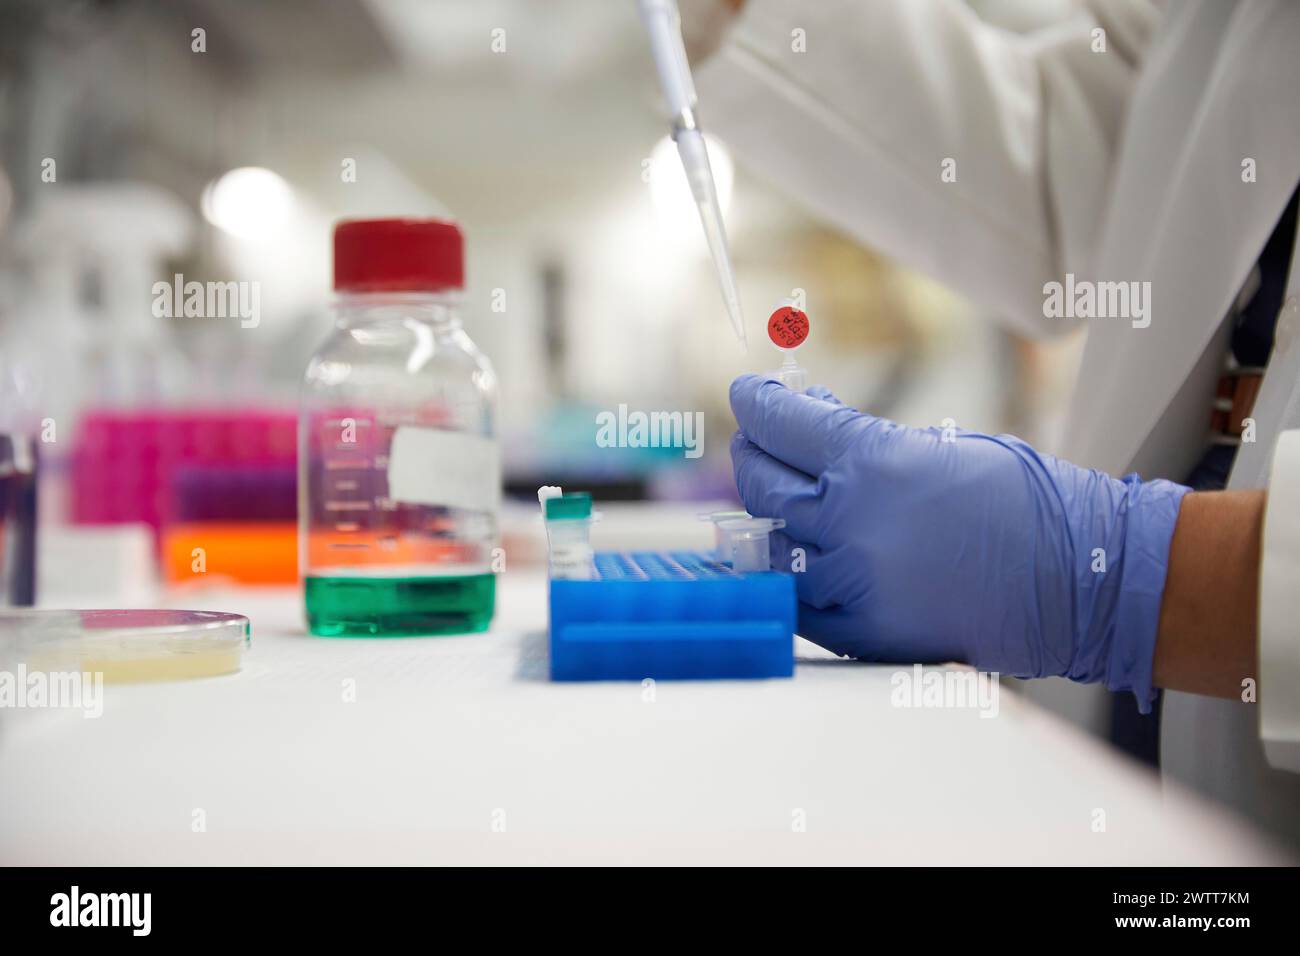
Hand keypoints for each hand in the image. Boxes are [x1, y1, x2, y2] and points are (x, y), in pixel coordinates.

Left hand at [728, 374, 1188, 708]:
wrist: (1082, 578)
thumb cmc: (1025, 501)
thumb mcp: (941, 447)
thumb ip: (869, 441)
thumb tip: (817, 424)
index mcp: (870, 462)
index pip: (783, 424)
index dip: (758, 405)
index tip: (747, 396)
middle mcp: (848, 521)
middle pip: (763, 483)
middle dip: (753, 455)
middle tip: (754, 443)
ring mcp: (852, 582)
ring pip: (773, 547)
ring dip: (770, 519)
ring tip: (777, 504)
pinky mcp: (864, 631)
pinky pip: (799, 604)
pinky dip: (791, 578)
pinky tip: (792, 560)